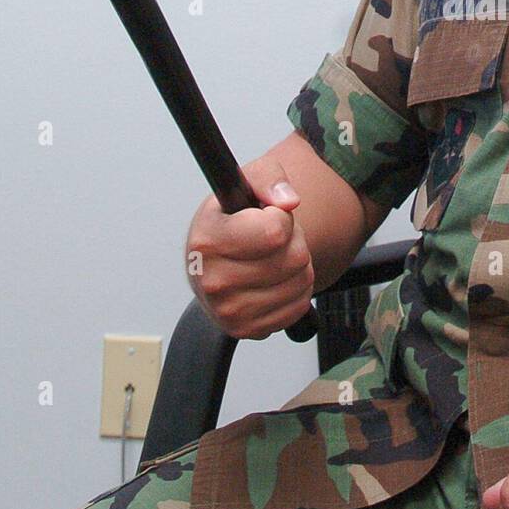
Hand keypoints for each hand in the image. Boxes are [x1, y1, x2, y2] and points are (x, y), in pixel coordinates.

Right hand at [185, 153, 314, 338]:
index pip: (275, 231)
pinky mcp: (245, 330)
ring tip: (273, 258)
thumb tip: (288, 201)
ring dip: (298, 268)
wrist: (214, 260)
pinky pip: (298, 307)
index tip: (267, 216)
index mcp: (207, 240)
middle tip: (272, 240)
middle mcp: (211, 280)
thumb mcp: (247, 183)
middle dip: (293, 242)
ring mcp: (227, 311)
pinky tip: (274, 281)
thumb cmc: (232, 219)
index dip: (282, 218)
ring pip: (301, 282)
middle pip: (294, 258)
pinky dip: (295, 292)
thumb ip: (269, 178)